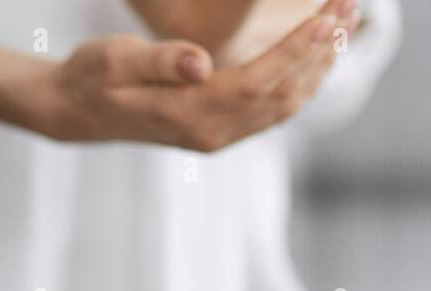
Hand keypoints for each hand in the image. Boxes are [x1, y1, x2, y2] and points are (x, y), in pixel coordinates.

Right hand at [36, 0, 353, 151]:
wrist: (77, 112)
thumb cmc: (93, 77)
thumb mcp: (114, 60)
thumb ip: (159, 60)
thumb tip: (200, 62)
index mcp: (192, 115)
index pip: (261, 79)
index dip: (299, 47)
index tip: (330, 14)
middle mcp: (213, 133)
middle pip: (284, 92)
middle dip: (322, 48)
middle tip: (353, 4)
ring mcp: (219, 136)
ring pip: (285, 103)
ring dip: (319, 64)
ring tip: (346, 21)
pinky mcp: (220, 130)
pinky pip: (273, 108)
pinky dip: (302, 79)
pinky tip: (318, 52)